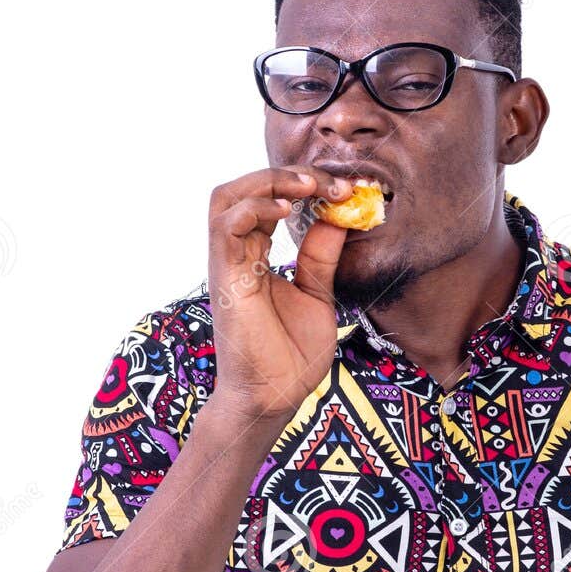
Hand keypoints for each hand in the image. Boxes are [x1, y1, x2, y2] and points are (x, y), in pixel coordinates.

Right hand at [205, 167, 356, 426]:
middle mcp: (236, 256)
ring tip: (307, 187)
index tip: (344, 190)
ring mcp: (227, 265)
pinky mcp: (226, 279)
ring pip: (226, 198)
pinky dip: (255, 209)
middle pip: (240, 190)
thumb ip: (321, 258)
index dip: (303, 187)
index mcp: (254, 258)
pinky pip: (226, 227)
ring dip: (268, 183)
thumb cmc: (291, 356)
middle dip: (283, 175)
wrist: (273, 396)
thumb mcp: (318, 297)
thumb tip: (339, 218)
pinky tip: (286, 212)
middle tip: (326, 182)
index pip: (267, 202)